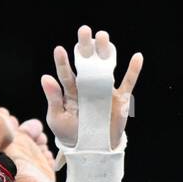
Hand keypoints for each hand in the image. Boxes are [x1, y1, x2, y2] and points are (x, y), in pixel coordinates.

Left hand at [42, 25, 142, 150]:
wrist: (92, 150)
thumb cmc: (71, 135)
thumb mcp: (58, 119)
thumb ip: (54, 99)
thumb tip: (45, 77)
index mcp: (72, 91)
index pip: (66, 74)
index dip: (63, 62)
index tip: (59, 50)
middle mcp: (88, 86)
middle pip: (86, 63)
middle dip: (85, 47)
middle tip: (84, 30)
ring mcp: (104, 90)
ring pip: (106, 67)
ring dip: (105, 51)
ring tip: (102, 37)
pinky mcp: (119, 99)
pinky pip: (128, 83)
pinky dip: (133, 71)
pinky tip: (137, 57)